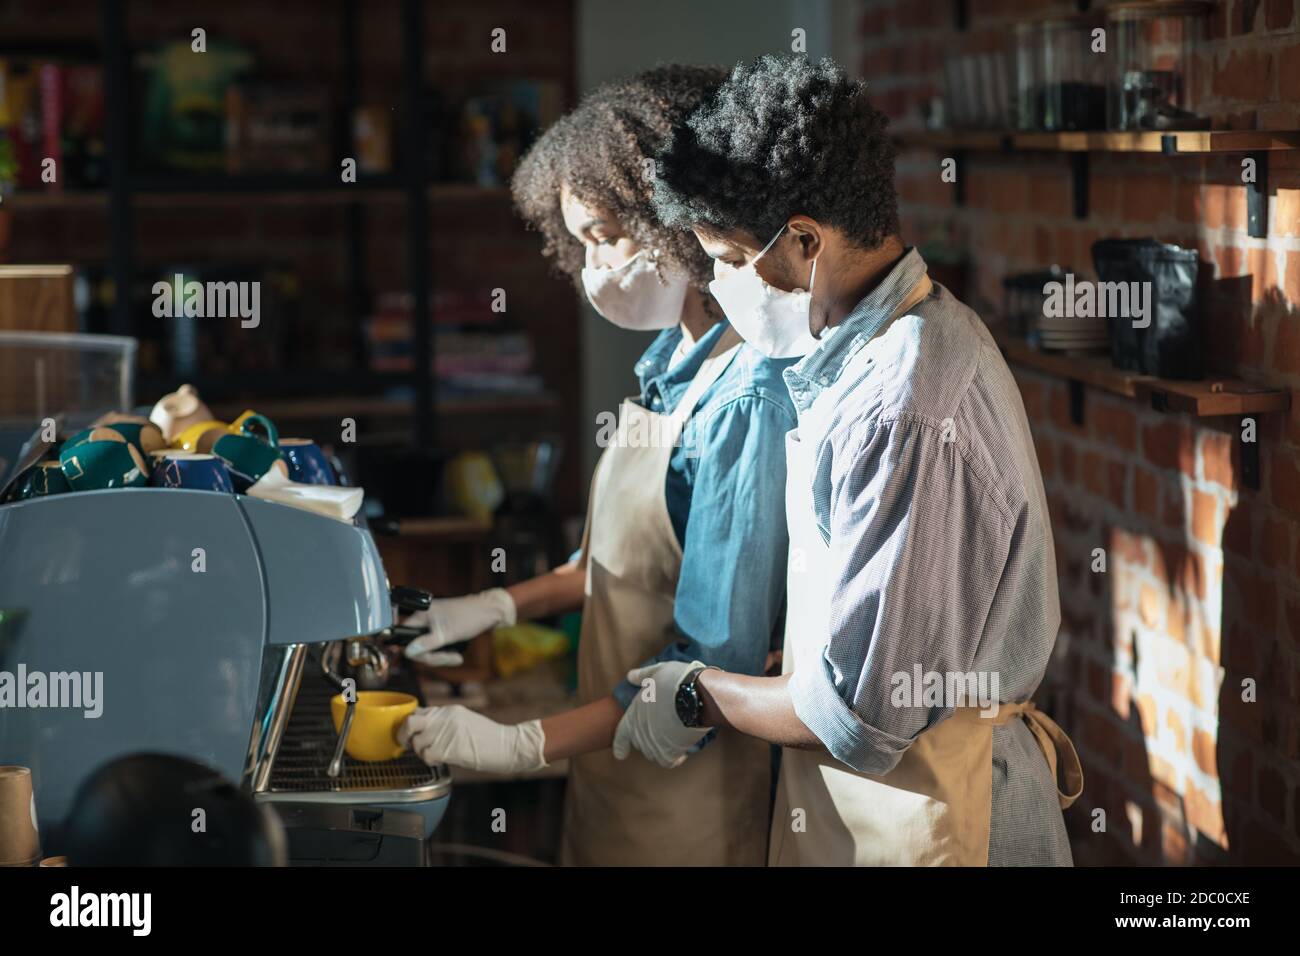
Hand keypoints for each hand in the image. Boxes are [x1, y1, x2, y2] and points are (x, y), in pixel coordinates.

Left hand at [398, 705, 546, 773]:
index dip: (410, 723)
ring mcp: (446, 732)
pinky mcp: (449, 748)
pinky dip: (429, 761)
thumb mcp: (465, 722)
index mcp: (449, 710)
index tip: (409, 733)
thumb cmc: (489, 738)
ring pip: (417, 743)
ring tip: (433, 755)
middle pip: (410, 722)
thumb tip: (424, 730)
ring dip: (421, 752)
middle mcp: (445, 718)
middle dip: (403, 734)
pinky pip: (426, 756)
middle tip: (406, 743)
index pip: (418, 711)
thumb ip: (444, 723)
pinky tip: (439, 760)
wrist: (508, 745)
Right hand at [402, 588, 515, 666]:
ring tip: (456, 658)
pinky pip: (438, 645)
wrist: (491, 611)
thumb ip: (426, 643)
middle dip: (434, 657)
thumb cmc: (471, 617)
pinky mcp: (443, 629)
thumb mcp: (446, 634)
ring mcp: (434, 624)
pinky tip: (456, 654)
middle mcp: (425, 618)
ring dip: (442, 657)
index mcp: (422, 615)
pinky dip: (446, 652)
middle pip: (418, 646)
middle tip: (450, 658)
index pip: (405, 637)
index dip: (416, 651)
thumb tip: (408, 651)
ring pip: (429, 648)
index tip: (430, 658)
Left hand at [612, 660, 709, 768]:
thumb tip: (630, 677)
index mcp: (633, 714)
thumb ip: (642, 676)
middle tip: (662, 729)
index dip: (620, 745)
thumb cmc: (675, 681)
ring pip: (653, 753)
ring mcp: (654, 744)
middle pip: (640, 743)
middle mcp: (640, 732)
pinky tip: (681, 752)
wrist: (694, 696)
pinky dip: (673, 758)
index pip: (622, 735)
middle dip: (648, 738)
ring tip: (672, 738)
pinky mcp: (670, 753)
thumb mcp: (656, 672)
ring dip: (660, 747)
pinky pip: (668, 761)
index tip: (620, 754)